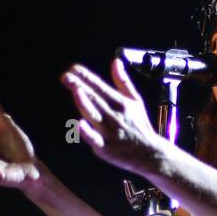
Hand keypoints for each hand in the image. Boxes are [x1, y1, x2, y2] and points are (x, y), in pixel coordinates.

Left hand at [60, 58, 166, 176]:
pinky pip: (95, 139)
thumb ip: (123, 81)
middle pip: (94, 99)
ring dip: (84, 103)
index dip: (87, 77)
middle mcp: (114, 115)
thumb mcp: (135, 100)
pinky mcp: (105, 148)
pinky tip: (79, 124)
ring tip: (75, 90)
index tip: (74, 68)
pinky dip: (87, 132)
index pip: (100, 86)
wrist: (150, 153)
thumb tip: (116, 62)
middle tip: (66, 76)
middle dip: (80, 86)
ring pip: (94, 115)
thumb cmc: (139, 126)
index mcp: (120, 103)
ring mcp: (109, 132)